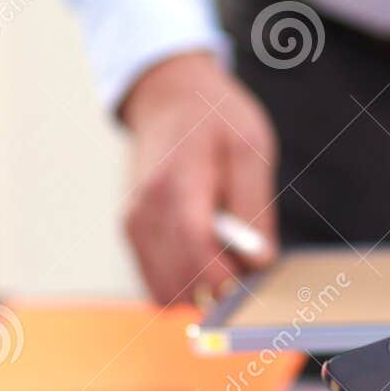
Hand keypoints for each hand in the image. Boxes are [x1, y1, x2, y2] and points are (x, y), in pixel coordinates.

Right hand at [121, 53, 278, 304]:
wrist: (167, 97)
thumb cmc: (216, 119)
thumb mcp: (251, 148)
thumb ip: (255, 208)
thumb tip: (258, 263)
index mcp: (176, 185)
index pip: (196, 254)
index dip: (227, 278)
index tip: (252, 274)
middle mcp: (144, 211)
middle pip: (181, 285)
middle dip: (219, 288)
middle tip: (244, 263)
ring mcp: (132, 226)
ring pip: (166, 293)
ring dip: (200, 290)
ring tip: (224, 256)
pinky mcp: (131, 235)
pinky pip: (157, 284)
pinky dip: (184, 284)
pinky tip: (205, 256)